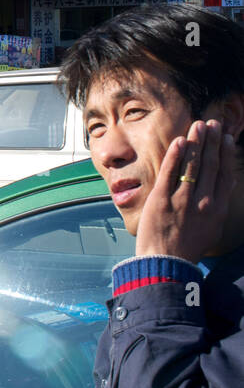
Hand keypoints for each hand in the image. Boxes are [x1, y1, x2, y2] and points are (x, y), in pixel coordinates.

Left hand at [136, 119, 237, 260]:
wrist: (166, 263)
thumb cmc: (187, 248)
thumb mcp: (211, 229)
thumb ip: (214, 208)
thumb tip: (218, 192)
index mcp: (217, 209)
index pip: (225, 175)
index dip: (226, 154)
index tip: (226, 139)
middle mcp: (203, 201)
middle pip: (211, 165)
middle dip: (213, 141)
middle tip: (213, 123)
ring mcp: (182, 199)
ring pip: (192, 165)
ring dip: (196, 142)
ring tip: (198, 126)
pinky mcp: (161, 199)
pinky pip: (170, 172)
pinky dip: (175, 155)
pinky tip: (179, 141)